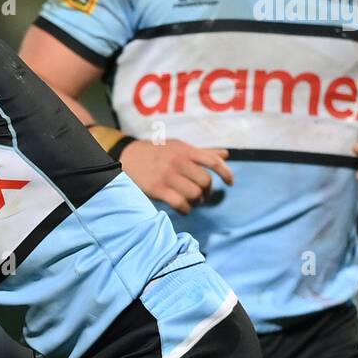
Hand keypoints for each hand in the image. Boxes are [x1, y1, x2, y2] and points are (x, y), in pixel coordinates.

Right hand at [118, 139, 233, 213]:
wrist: (127, 156)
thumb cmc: (157, 152)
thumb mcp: (179, 147)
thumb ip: (202, 152)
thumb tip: (225, 155)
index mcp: (186, 150)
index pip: (213, 161)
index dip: (226, 173)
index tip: (230, 183)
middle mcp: (178, 162)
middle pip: (206, 181)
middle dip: (207, 191)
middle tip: (202, 194)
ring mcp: (167, 176)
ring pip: (194, 194)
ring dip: (197, 202)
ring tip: (192, 201)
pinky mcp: (158, 189)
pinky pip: (180, 204)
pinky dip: (186, 210)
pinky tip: (184, 209)